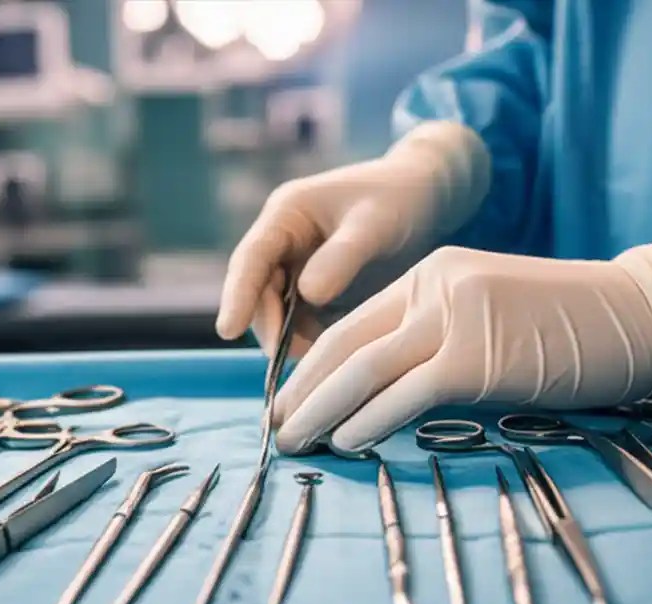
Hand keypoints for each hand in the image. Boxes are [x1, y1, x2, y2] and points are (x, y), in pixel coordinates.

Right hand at [214, 121, 490, 356]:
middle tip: (291, 359)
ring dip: (290, 336)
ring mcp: (295, 265)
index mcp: (287, 214)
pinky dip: (309, 337)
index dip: (237, 295)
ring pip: (276, 310)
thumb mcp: (375, 223)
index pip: (251, 258)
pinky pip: (300, 319)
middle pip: (257, 291)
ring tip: (319, 360)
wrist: (425, 196)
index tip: (226, 330)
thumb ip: (343, 256)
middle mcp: (282, 240)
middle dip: (270, 326)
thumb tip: (307, 295)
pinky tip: (332, 354)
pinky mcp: (313, 286)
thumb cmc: (400, 198)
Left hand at [272, 208, 651, 453]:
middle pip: (346, 344)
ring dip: (320, 411)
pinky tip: (346, 444)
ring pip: (364, 369)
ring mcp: (456, 318)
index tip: (290, 399)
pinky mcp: (478, 356)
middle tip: (276, 427)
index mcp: (435, 274)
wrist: (643, 314)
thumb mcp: (493, 316)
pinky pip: (405, 394)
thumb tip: (391, 392)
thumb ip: (441, 339)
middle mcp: (437, 287)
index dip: (314, 366)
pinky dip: (367, 422)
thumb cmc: (573, 328)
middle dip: (302, 390)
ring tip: (294, 444)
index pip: (355, 323)